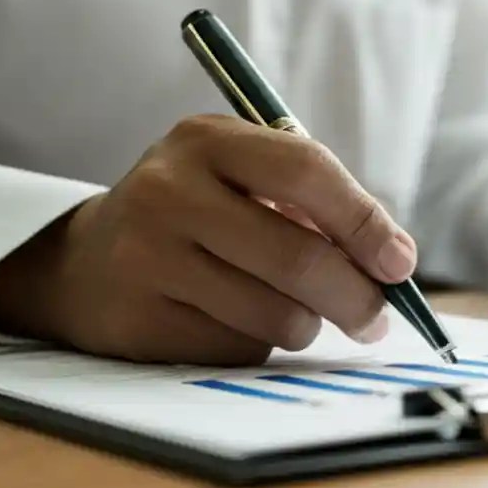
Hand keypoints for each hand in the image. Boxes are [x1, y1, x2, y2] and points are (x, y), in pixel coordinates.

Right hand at [0, 115, 416, 365]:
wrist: (87, 262)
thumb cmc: (198, 214)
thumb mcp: (242, 179)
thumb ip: (314, 205)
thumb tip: (394, 260)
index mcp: (207, 140)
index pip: (306, 172)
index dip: (365, 220)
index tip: (400, 262)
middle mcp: (169, 190)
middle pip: (297, 255)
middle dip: (356, 296)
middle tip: (377, 317)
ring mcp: (146, 257)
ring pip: (274, 313)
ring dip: (305, 323)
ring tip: (292, 310)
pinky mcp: (138, 321)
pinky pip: (237, 348)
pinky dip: (257, 343)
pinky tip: (230, 320)